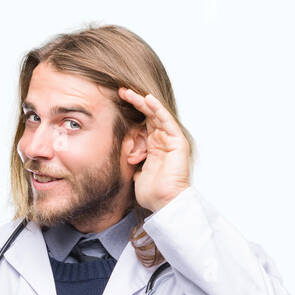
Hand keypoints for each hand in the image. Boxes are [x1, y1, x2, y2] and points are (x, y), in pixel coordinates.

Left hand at [118, 86, 190, 213]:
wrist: (164, 203)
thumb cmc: (152, 192)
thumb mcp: (134, 170)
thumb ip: (131, 158)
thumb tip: (120, 153)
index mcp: (153, 146)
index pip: (142, 122)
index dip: (130, 111)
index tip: (116, 102)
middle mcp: (162, 141)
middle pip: (149, 115)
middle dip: (135, 102)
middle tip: (121, 91)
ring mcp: (171, 141)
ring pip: (157, 115)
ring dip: (143, 102)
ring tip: (129, 92)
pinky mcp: (178, 142)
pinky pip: (167, 121)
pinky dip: (158, 109)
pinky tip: (148, 99)